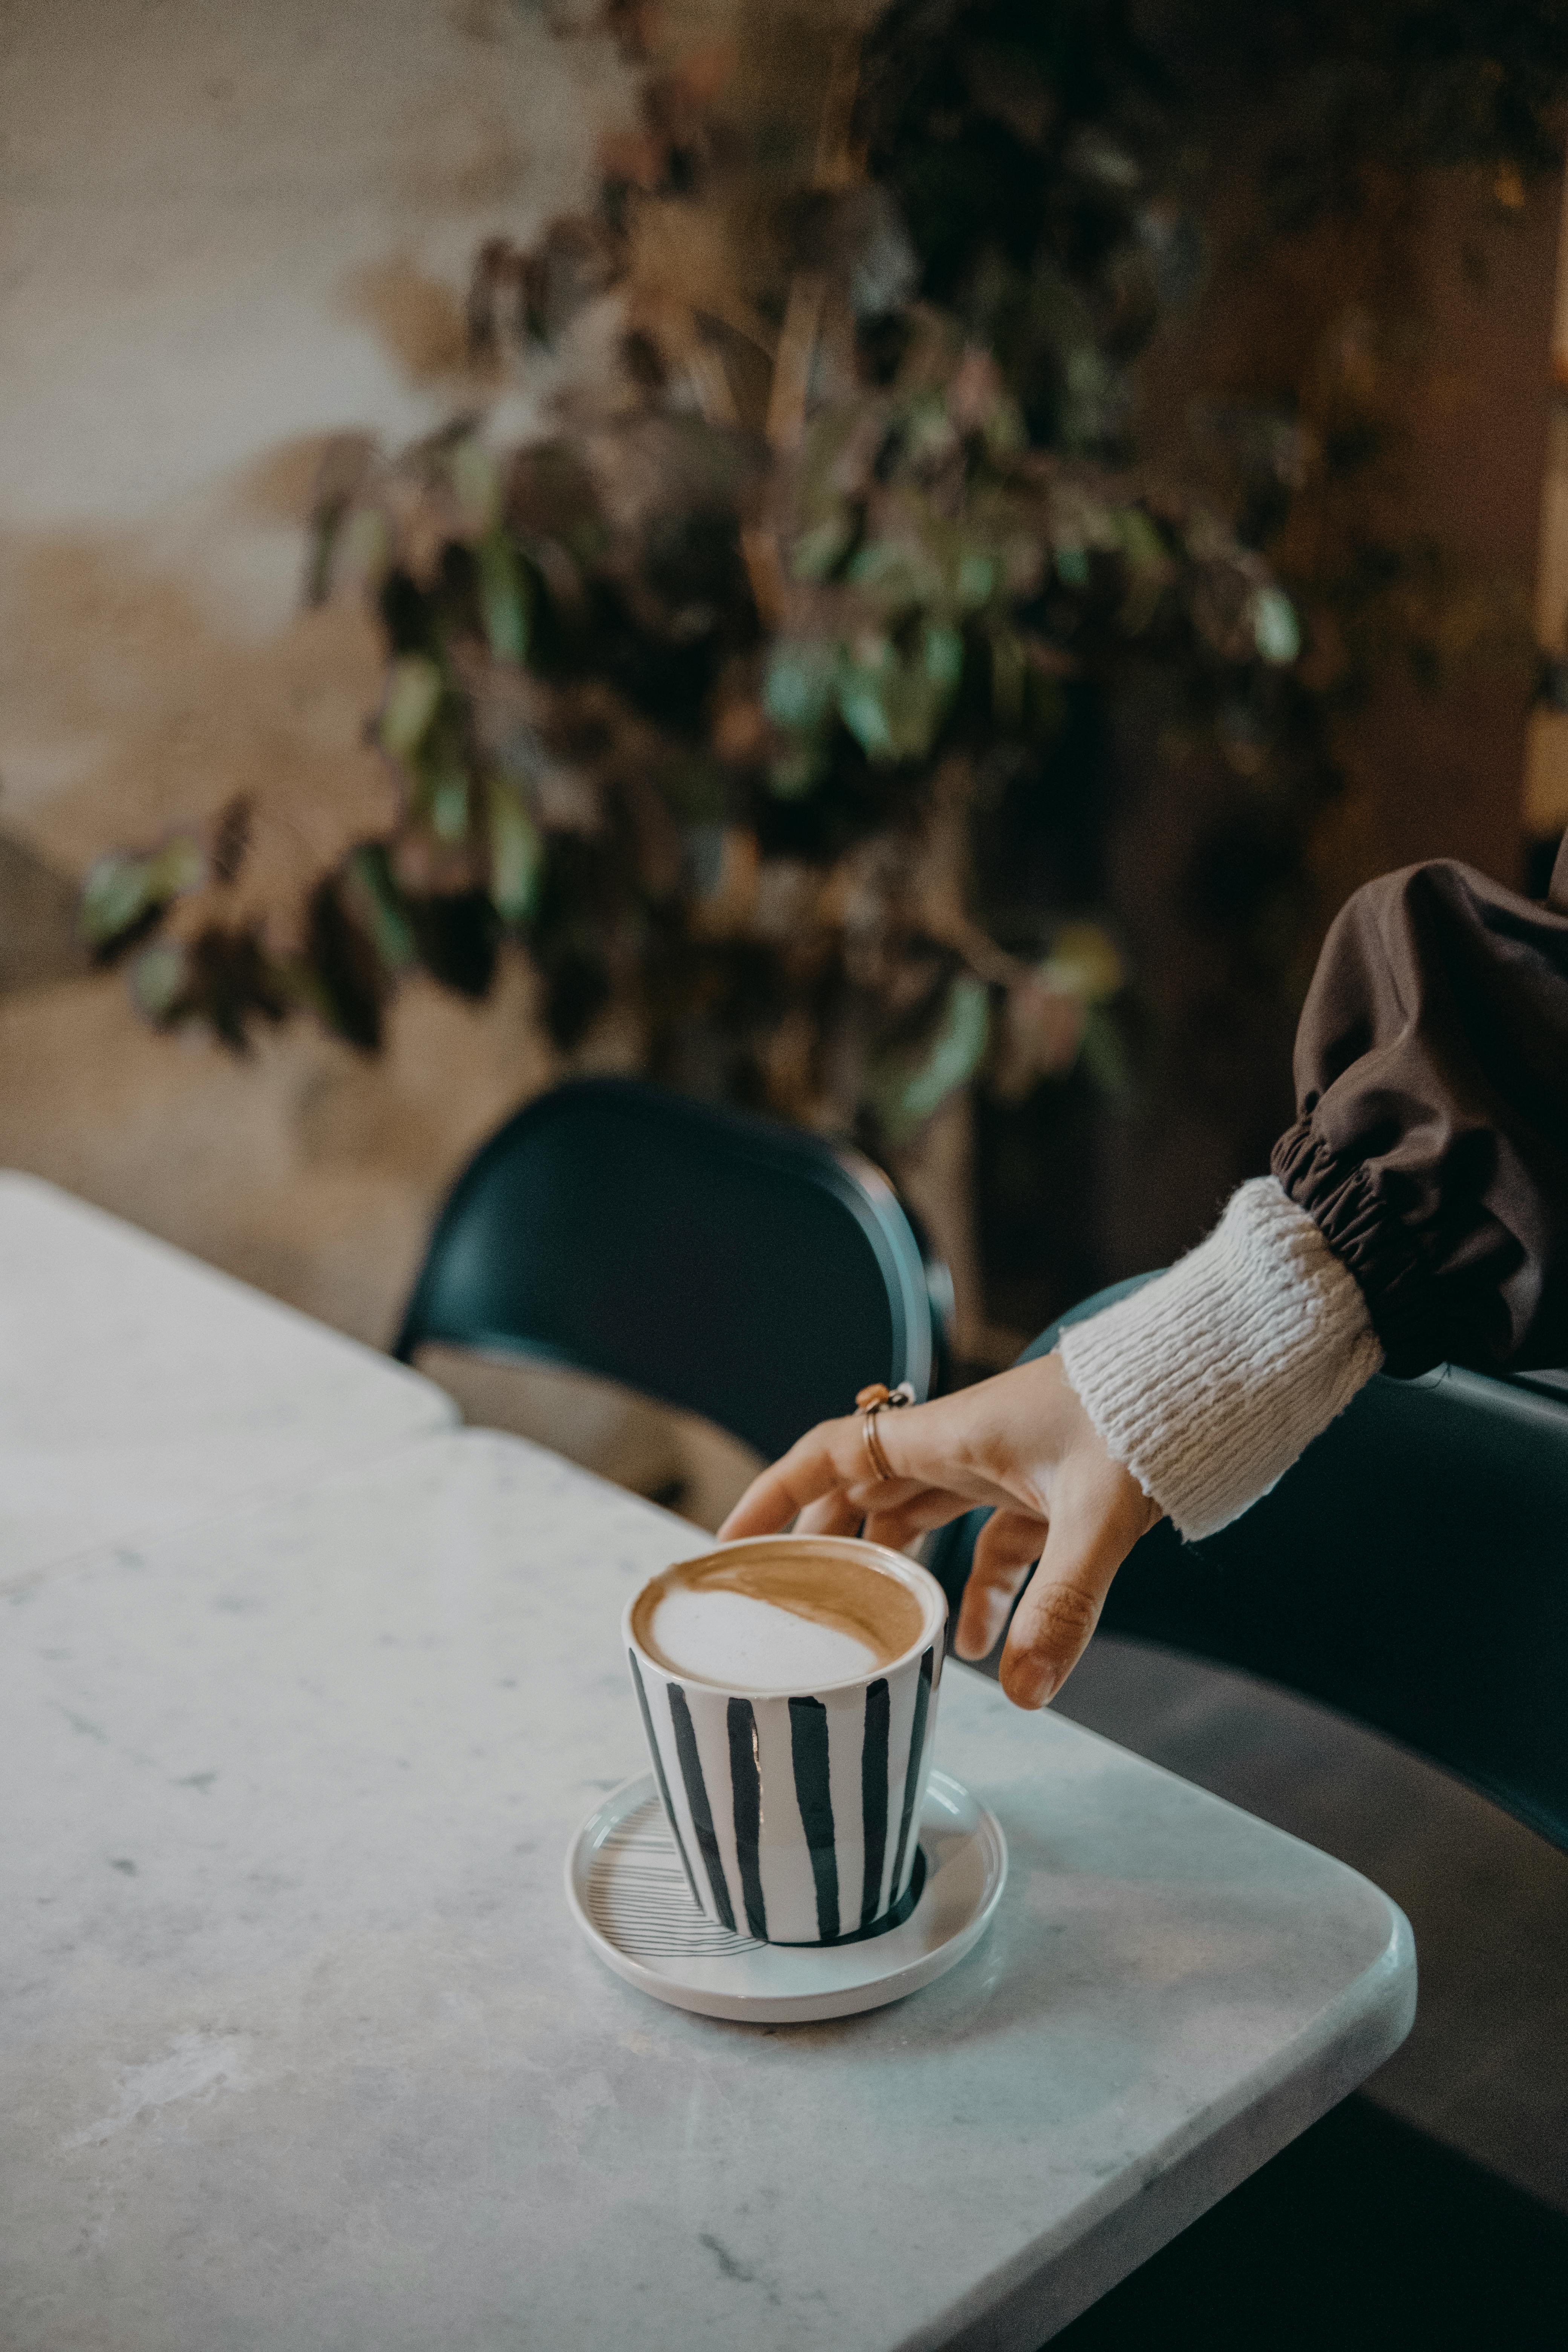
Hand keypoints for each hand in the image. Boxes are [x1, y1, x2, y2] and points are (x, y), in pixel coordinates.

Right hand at [718, 1352, 1160, 1709]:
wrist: (1206, 1378)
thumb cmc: (1141, 1418)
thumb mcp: (1097, 1515)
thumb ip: (1061, 1604)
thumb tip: (1026, 1693)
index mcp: (947, 1435)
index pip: (831, 1455)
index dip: (776, 1494)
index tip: (732, 1542)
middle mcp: (962, 1448)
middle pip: (865, 1494)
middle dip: (823, 1544)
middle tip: (784, 1600)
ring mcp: (1004, 1469)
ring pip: (924, 1522)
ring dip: (900, 1575)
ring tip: (874, 1635)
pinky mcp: (1048, 1494)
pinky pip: (993, 1546)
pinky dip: (982, 1592)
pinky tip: (989, 1650)